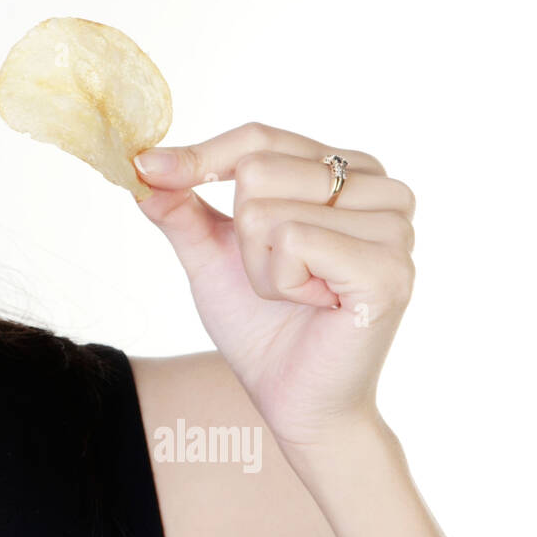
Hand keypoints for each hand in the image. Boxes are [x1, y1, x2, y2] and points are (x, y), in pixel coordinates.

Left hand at [132, 121, 415, 447]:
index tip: (144, 167)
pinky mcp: (388, 267)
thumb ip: (181, 206)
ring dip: (261, 267)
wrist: (293, 400)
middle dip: (241, 237)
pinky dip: (282, 283)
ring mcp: (393, 225)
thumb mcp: (211, 254)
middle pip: (258, 168)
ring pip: (266, 209)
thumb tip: (142, 164)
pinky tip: (316, 305)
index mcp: (346, 170)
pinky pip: (293, 241)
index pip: (259, 137)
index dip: (199, 154)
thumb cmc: (263, 325)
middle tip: (277, 279)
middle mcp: (381, 187)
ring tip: (300, 294)